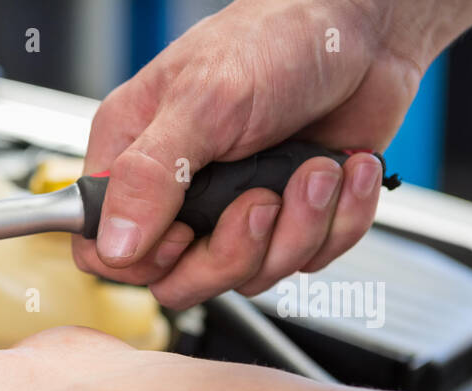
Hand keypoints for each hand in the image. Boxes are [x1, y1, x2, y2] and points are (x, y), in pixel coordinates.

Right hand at [71, 0, 435, 308]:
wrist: (367, 28)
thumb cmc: (277, 38)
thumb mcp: (204, 101)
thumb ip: (151, 176)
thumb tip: (114, 243)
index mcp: (135, 160)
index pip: (104, 250)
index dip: (143, 261)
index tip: (184, 231)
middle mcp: (180, 194)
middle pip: (178, 280)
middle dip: (233, 253)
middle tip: (261, 201)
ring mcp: (235, 212)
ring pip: (247, 277)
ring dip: (298, 228)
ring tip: (315, 170)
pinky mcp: (290, 220)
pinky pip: (305, 262)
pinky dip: (337, 222)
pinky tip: (342, 171)